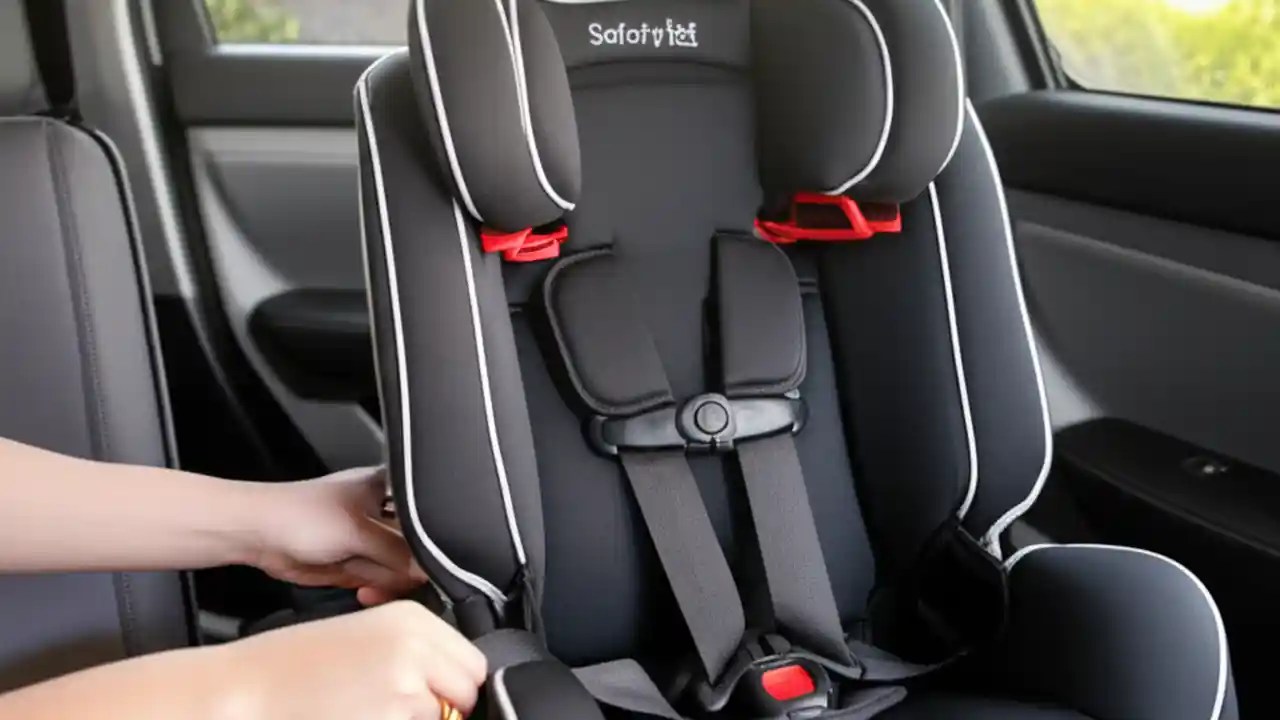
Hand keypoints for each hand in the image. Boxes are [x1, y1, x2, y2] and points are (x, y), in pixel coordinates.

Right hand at [218, 601, 487, 718]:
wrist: (242, 693)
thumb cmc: (293, 668)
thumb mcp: (366, 637)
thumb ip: (418, 651)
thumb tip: (458, 682)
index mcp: (411, 619)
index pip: (472, 663)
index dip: (452, 684)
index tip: (429, 692)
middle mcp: (415, 648)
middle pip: (467, 693)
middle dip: (443, 708)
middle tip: (395, 707)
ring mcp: (404, 689)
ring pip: (441, 719)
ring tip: (364, 710)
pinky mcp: (389, 719)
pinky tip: (357, 717)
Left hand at [247, 467, 425, 605]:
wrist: (259, 536)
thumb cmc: (301, 515)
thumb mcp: (358, 531)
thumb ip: (397, 551)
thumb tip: (429, 569)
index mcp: (392, 489)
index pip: (429, 515)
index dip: (434, 539)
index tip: (433, 561)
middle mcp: (385, 513)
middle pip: (419, 546)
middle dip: (409, 567)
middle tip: (401, 578)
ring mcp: (373, 540)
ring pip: (402, 569)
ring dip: (391, 583)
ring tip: (371, 584)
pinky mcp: (359, 563)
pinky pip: (382, 582)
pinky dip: (377, 591)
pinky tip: (365, 592)